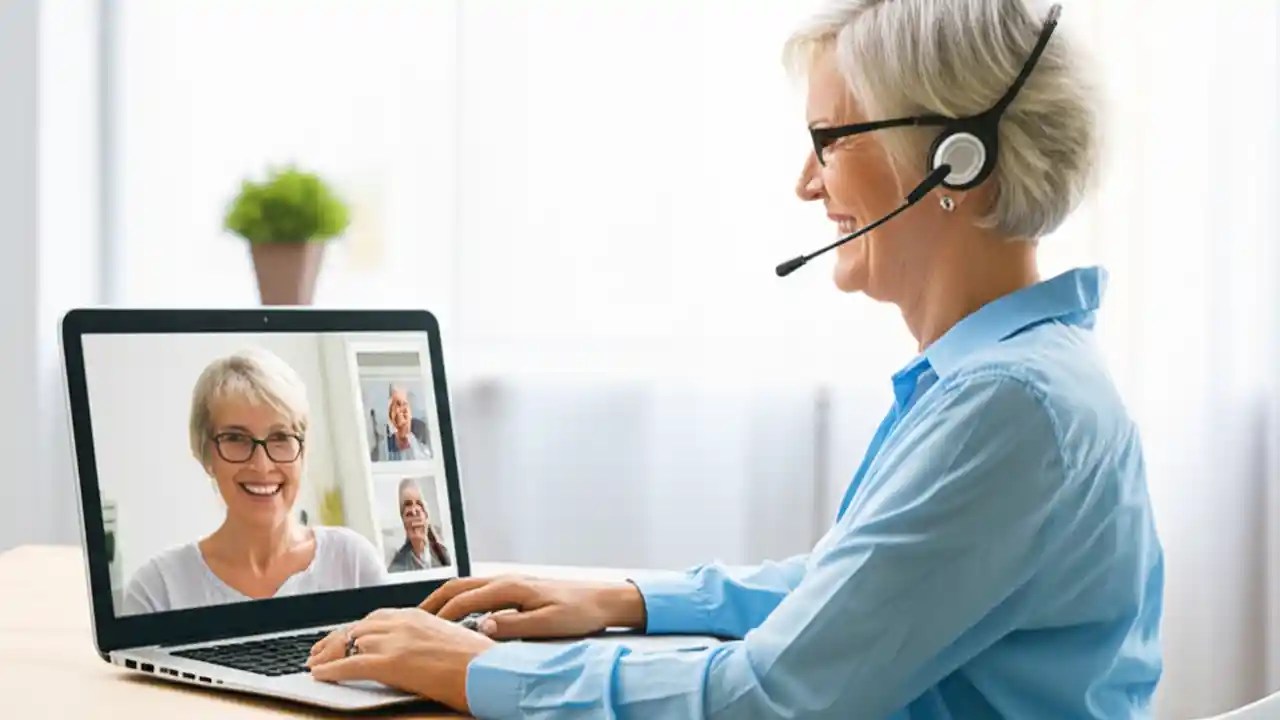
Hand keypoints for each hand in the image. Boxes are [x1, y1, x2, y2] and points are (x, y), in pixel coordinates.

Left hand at [306, 607, 494, 712]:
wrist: (490, 671)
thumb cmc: (478, 661)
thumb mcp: (449, 640)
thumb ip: (426, 639)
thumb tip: (414, 651)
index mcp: (418, 615)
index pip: (376, 617)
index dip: (355, 628)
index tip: (343, 636)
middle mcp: (404, 622)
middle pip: (358, 627)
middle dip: (335, 639)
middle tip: (318, 650)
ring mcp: (396, 641)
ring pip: (349, 643)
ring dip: (327, 655)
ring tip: (313, 663)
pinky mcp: (392, 663)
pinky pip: (351, 664)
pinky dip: (331, 670)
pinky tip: (319, 675)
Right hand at [420, 574, 646, 639]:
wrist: (602, 600)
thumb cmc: (578, 613)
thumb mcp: (548, 624)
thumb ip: (513, 626)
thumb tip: (480, 627)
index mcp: (511, 588)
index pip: (464, 600)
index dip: (440, 616)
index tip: (421, 631)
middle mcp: (506, 580)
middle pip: (458, 586)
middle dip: (433, 602)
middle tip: (412, 620)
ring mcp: (510, 581)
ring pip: (467, 586)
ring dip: (444, 599)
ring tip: (426, 617)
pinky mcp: (516, 587)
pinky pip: (478, 590)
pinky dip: (460, 599)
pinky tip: (458, 614)